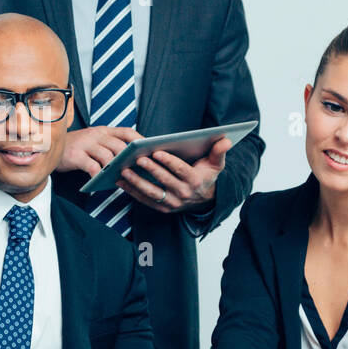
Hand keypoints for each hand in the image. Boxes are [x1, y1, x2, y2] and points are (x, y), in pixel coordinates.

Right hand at [57, 126, 141, 176]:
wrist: (49, 147)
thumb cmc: (76, 148)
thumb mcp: (94, 142)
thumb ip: (109, 147)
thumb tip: (131, 162)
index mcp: (103, 131)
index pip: (126, 131)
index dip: (140, 140)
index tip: (149, 151)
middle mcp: (96, 134)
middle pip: (119, 146)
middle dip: (129, 160)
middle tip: (137, 172)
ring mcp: (85, 144)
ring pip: (107, 157)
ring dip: (115, 170)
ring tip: (120, 179)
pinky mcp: (75, 155)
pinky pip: (92, 167)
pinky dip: (98, 176)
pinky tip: (101, 182)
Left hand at [118, 137, 232, 213]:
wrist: (204, 199)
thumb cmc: (206, 175)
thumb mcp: (216, 164)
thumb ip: (219, 151)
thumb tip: (226, 140)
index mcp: (195, 181)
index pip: (181, 171)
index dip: (169, 162)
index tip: (156, 152)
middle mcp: (183, 194)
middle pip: (164, 181)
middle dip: (150, 170)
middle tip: (136, 159)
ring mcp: (172, 203)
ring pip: (152, 192)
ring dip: (137, 182)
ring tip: (124, 171)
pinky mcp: (163, 208)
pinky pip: (145, 200)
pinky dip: (132, 191)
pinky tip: (121, 181)